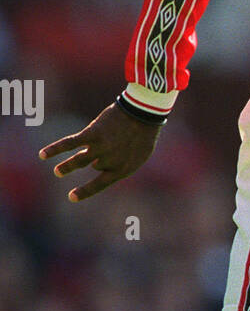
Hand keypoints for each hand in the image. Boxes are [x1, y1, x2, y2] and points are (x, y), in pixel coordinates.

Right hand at [39, 100, 161, 201]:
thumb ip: (120, 162)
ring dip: (67, 167)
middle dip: (92, 160)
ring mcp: (101, 148)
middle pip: (95, 165)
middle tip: (63, 171)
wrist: (144, 113)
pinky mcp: (92, 134)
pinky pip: (70, 144)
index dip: (85, 191)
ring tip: (57, 172)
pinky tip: (43, 154)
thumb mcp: (138, 154)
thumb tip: (99, 165)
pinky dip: (55, 149)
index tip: (71, 197)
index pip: (99, 184)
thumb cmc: (144, 133)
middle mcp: (110, 161)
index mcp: (122, 169)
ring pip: (79, 160)